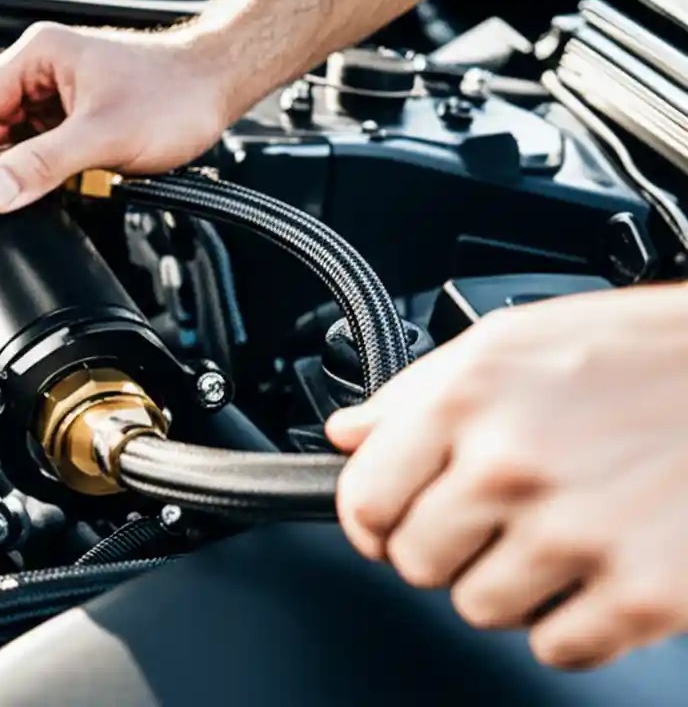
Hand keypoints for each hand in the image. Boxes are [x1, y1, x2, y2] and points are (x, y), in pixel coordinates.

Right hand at [0, 22, 232, 212]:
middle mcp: (43, 72)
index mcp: (37, 56)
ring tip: (28, 195)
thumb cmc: (174, 93)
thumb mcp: (102, 136)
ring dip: (21, 172)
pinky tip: (54, 190)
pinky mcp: (78, 120)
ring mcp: (61, 97)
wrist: (219, 90)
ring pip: (19, 145)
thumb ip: (44, 165)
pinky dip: (45, 174)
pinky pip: (45, 151)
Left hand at [327, 285, 687, 668]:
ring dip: (506, 585)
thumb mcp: (510, 343)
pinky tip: (594, 572)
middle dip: (442, 548)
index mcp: (468, 403)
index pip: (366, 500)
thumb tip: (349, 436)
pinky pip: (556, 647)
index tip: (389, 522)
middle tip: (490, 521)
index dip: (373, 518)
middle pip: (416, 563)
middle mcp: (512, 467)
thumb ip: (414, 394)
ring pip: (478, 609)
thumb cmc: (641, 356)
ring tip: (553, 537)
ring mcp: (576, 536)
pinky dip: (570, 622)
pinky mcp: (640, 594)